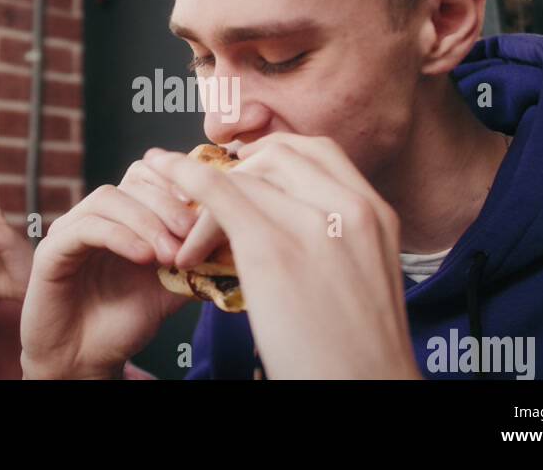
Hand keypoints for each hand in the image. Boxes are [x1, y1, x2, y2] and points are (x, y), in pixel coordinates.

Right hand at [20, 159, 193, 378]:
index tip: (205, 208)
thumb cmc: (125, 321)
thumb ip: (195, 259)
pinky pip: (86, 228)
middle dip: (168, 204)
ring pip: (109, 198)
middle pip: (133, 181)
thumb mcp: (172, 286)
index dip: (178, 184)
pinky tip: (144, 257)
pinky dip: (120, 237)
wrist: (85, 360)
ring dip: (146, 222)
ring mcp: (70, 228)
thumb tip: (231, 237)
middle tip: (192, 233)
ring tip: (170, 253)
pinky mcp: (50, 251)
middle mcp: (96, 215)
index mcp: (124, 215)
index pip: (149, 174)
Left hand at [143, 133, 421, 379]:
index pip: (319, 153)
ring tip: (190, 239)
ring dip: (209, 196)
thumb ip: (338, 240)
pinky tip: (167, 175)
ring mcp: (313, 224)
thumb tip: (298, 229)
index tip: (248, 176)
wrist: (366, 390)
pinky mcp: (273, 248)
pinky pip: (220, 193)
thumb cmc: (358, 351)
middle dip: (240, 172)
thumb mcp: (364, 277)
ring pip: (247, 176)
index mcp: (376, 214)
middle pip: (280, 155)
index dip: (275, 158)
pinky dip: (187, 178)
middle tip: (211, 204)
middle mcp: (350, 207)